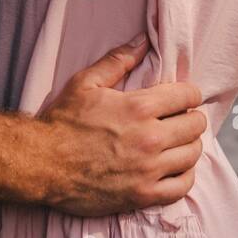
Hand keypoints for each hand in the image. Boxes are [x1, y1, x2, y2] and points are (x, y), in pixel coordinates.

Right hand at [38, 34, 206, 216]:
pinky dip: (185, 176)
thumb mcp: (86, 83)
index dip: (190, 94)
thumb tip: (141, 42)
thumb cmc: (62, 122)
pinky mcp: (143, 195)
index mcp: (139, 107)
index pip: (188, 96)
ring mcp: (148, 170)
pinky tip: (175, 168)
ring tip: (178, 142)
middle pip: (195, 126)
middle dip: (191, 118)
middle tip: (180, 119)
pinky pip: (182, 186)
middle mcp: (149, 138)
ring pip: (192, 154)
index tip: (184, 98)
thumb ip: (117, 60)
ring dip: (189, 145)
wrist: (42, 164)